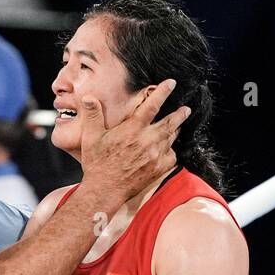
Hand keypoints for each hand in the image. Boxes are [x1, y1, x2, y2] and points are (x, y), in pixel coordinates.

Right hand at [78, 79, 189, 208]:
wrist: (104, 191)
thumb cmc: (97, 164)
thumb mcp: (91, 138)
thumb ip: (93, 116)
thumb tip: (88, 98)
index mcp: (132, 130)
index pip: (152, 105)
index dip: (163, 92)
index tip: (171, 83)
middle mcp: (147, 141)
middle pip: (170, 122)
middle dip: (179, 114)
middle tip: (186, 109)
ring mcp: (154, 156)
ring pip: (171, 138)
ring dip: (176, 130)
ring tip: (178, 126)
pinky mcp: (157, 169)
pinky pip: (171, 157)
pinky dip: (171, 151)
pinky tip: (168, 149)